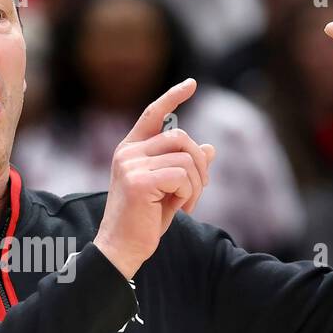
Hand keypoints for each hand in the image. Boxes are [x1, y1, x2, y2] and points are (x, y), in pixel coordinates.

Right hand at [94, 78, 215, 278]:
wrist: (122, 248)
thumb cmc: (144, 221)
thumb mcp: (170, 189)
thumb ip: (186, 167)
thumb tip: (210, 148)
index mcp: (130, 150)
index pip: (153, 114)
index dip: (173, 96)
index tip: (192, 84)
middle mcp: (128, 153)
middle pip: (181, 137)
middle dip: (200, 164)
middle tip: (199, 189)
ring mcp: (131, 165)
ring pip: (186, 158)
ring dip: (197, 184)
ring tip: (187, 204)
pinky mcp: (139, 182)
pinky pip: (182, 177)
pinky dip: (189, 194)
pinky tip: (180, 209)